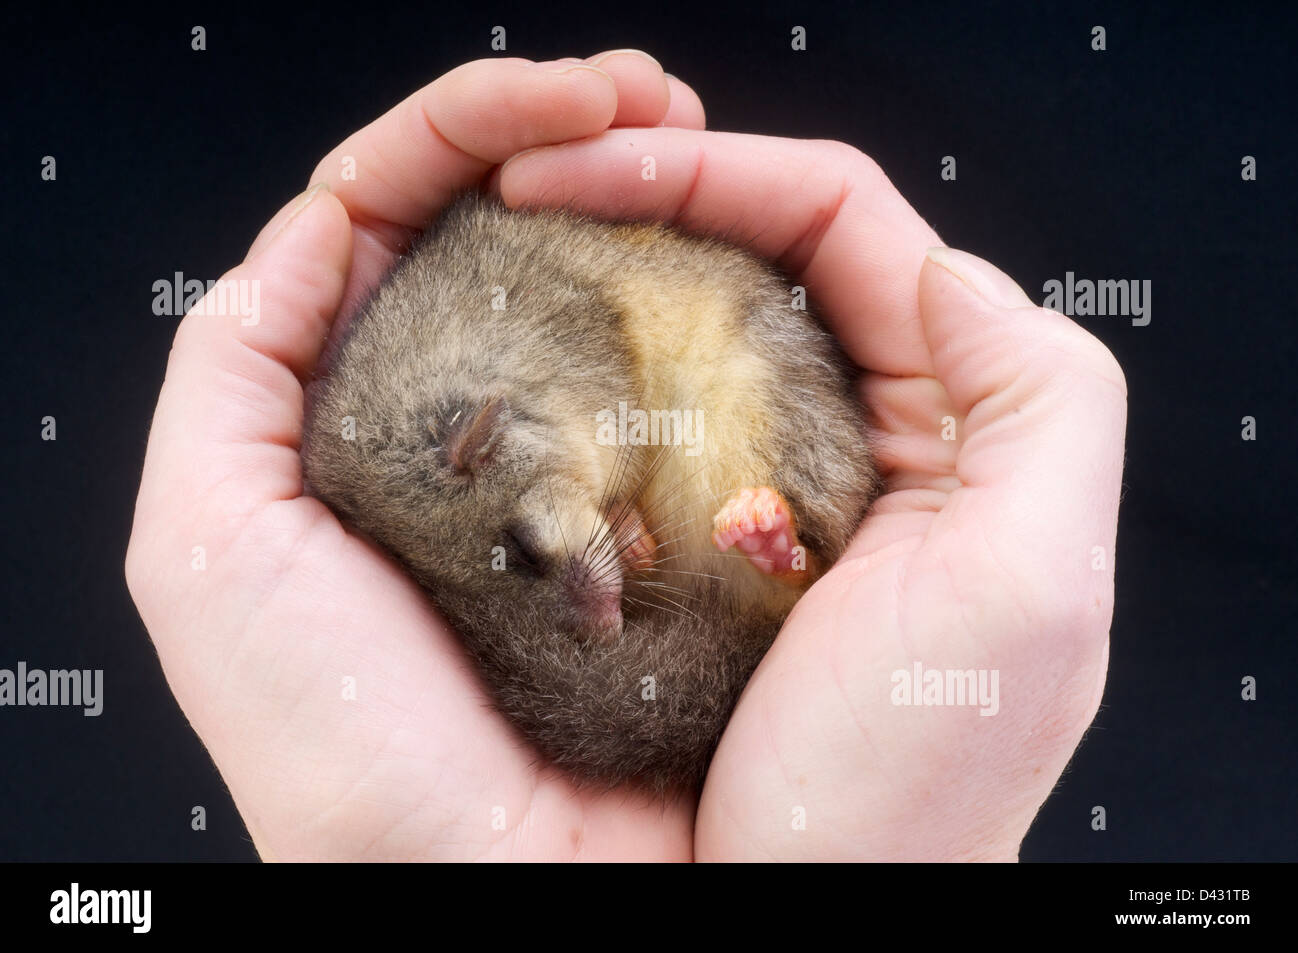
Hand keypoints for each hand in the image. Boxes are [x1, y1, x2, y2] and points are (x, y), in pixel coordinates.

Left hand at [126, 52, 707, 860]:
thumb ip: (234, 365)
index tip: (563, 100)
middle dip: (572, 132)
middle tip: (647, 94)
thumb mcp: (210, 541)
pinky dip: (699, 306)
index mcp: (356, 408)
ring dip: (648, 192)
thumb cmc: (340, 746)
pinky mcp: (653, 514)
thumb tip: (319, 224)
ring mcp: (570, 463)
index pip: (394, 214)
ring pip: (598, 285)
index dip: (472, 129)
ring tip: (692, 140)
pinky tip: (726, 259)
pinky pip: (674, 379)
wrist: (487, 886)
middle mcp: (468, 421)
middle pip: (507, 227)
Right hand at [500, 131, 1125, 859]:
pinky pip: (625, 415)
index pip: (835, 223)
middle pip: (748, 252)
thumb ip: (1039, 394)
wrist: (787, 916)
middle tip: (528, 177)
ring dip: (595, 268)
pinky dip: (571, 368)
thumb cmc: (912, 786)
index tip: (594, 162)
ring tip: (504, 242)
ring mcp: (754, 484)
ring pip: (677, 322)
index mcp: (935, 419)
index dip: (716, 166)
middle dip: (640, 191)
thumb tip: (944, 269)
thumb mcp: (1031, 586)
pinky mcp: (675, 540)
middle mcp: (848, 437)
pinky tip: (516, 358)